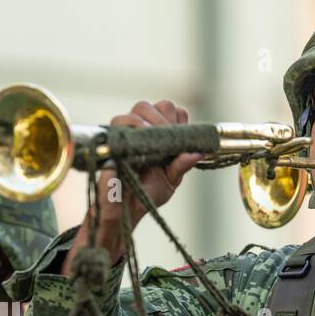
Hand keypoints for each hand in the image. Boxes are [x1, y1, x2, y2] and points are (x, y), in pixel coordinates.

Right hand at [69, 100, 204, 267]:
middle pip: (157, 105)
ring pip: (140, 108)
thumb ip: (182, 165)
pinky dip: (131, 128)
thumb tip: (201, 152)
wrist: (123, 210)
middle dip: (163, 118)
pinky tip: (138, 142)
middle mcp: (143, 130)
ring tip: (152, 139)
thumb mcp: (170, 181)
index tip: (178, 135)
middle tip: (165, 137)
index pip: (172, 111)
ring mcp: (127, 133)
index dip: (176, 119)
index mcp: (159, 137)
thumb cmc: (145, 194)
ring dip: (150, 121)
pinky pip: (120, 122)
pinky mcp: (112, 139)